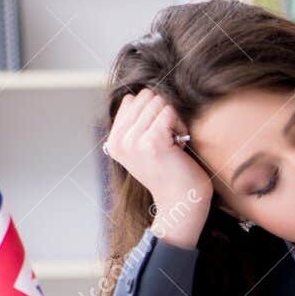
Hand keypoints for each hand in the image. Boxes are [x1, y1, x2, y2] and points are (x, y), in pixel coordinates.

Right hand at [105, 89, 210, 246]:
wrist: (181, 200)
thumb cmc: (170, 170)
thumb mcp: (143, 146)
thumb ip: (134, 122)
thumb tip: (133, 95)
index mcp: (113, 141)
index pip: (131, 100)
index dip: (152, 111)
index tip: (159, 134)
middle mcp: (118, 141)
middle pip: (146, 97)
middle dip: (163, 112)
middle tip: (169, 138)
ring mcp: (133, 141)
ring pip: (158, 102)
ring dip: (173, 119)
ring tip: (173, 141)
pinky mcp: (152, 142)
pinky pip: (169, 111)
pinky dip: (180, 124)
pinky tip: (179, 143)